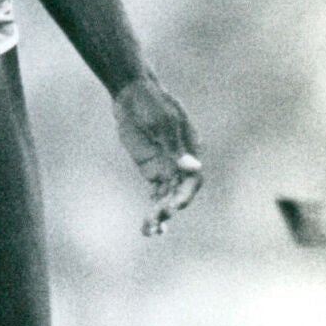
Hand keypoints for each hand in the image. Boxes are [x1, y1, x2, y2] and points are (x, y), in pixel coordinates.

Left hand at [113, 75, 201, 235]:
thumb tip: (192, 168)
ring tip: (150, 232)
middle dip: (170, 208)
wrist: (132, 93)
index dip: (185, 194)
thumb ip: (174, 146)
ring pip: (168, 196)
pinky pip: (157, 194)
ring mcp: (167, 167)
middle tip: (158, 219)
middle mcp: (182, 162)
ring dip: (161, 214)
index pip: (193, 179)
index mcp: (190, 148)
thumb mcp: (162, 121)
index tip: (173, 207)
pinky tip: (148, 226)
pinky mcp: (153, 170)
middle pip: (180, 191)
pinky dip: (154, 208)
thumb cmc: (151, 103)